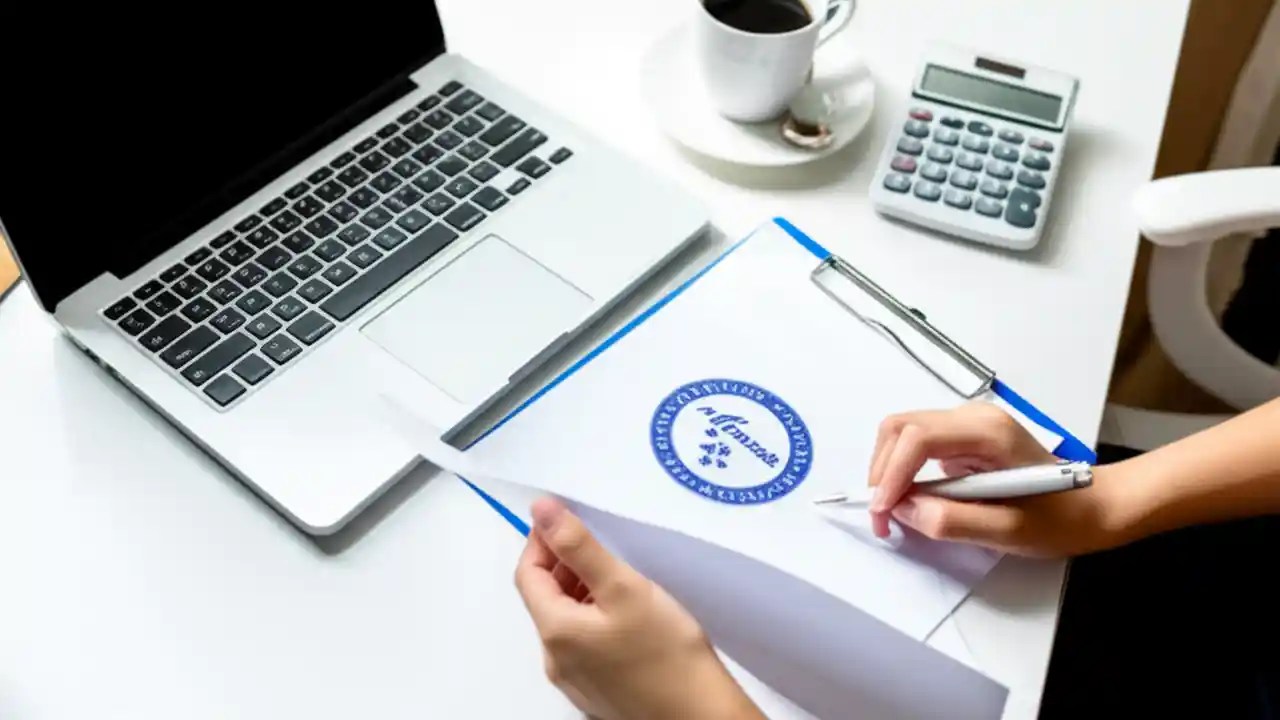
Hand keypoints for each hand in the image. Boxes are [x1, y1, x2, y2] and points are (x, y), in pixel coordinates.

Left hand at [514, 498, 764, 719]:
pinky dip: (594, 617)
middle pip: (545, 597)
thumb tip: (542, 510)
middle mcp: (555, 660)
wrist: (699, 715)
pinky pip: (583, 644)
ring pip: (565, 620)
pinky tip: (627, 613)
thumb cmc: (667, 652)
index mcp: (554, 631)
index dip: (541, 541)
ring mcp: (575, 680)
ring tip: (618, 576)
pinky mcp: (596, 690)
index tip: (567, 519)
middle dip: (564, 564)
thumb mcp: (623, 586)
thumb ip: (579, 545)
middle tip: (600, 543)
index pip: (527, 573)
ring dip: (580, 590)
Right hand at [867, 403, 1122, 556]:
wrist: (1093, 507)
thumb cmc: (1060, 518)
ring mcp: (966, 425)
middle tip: (882, 516)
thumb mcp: (1010, 530)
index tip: (883, 511)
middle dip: (882, 471)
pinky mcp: (961, 438)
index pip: (918, 437)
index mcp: (988, 432)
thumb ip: (953, 521)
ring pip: (902, 434)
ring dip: (887, 471)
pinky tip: (909, 500)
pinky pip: (915, 446)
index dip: (892, 474)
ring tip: (893, 511)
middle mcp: (972, 417)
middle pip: (901, 428)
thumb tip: (905, 510)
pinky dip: (901, 471)